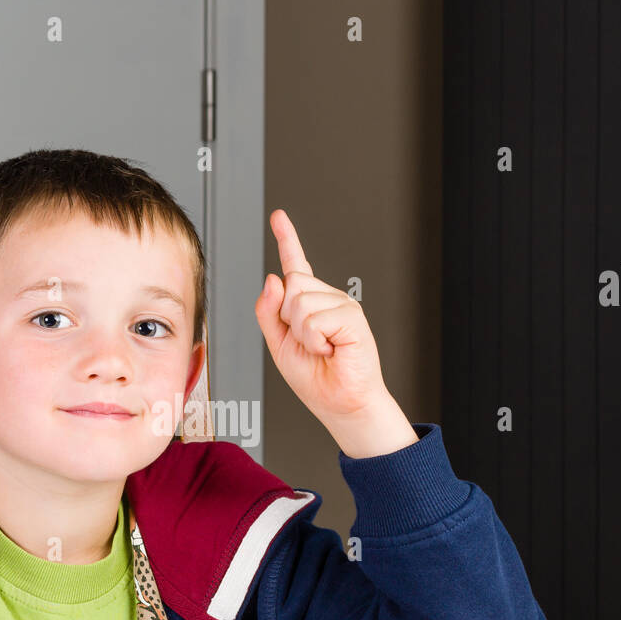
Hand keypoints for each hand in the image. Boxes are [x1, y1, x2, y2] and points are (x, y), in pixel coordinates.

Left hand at [255, 209, 417, 457]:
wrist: (339, 402)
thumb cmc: (314, 378)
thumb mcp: (279, 344)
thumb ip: (269, 312)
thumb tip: (274, 278)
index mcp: (308, 304)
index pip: (295, 265)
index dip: (287, 239)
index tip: (278, 216)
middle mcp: (326, 299)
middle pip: (291, 286)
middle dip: (289, 319)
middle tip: (309, 344)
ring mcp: (341, 304)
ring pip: (300, 302)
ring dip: (303, 334)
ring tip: (321, 348)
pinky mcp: (352, 316)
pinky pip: (316, 318)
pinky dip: (316, 339)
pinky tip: (331, 349)